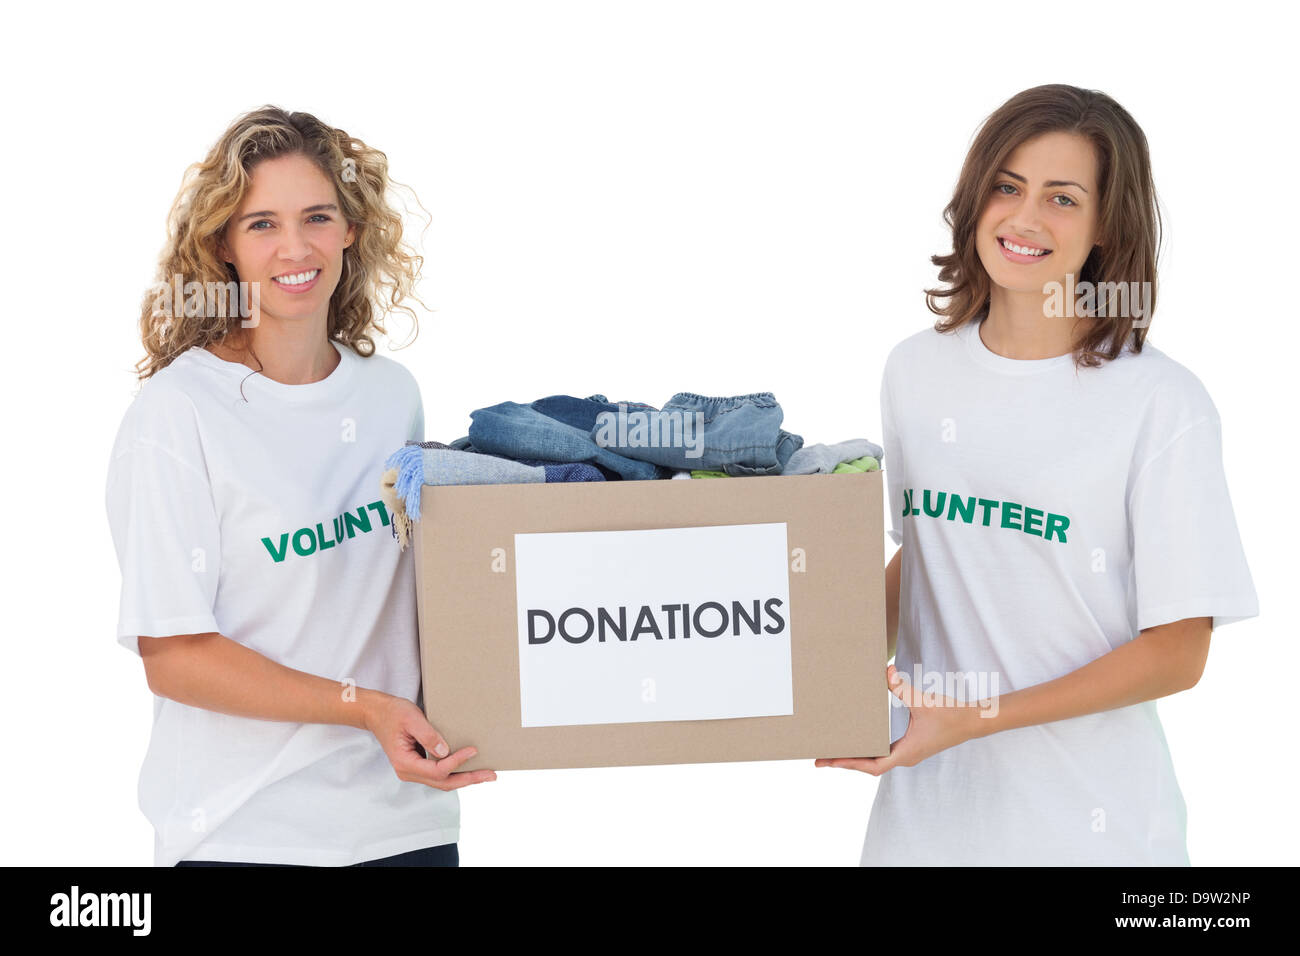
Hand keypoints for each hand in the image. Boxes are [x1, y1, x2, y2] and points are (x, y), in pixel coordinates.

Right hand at [361, 691, 496, 790]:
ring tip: (485, 775)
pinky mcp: (418, 765)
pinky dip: (455, 773)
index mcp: (405, 762)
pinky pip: (439, 775)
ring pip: (442, 782)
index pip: (437, 770)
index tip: (473, 751)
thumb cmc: (392, 713)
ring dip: (464, 779)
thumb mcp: (411, 719)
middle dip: (468, 779)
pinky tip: (469, 769)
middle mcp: (408, 771)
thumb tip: (445, 752)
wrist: (377, 713)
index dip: (457, 762)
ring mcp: (413, 771)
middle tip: (490, 775)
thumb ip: (428, 735)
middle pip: (443, 783)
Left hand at [815, 664, 979, 774]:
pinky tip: (858, 742)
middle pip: (869, 765)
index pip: (872, 765)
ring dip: (855, 758)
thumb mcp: (923, 700)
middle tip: (820, 758)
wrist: (973, 721)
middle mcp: (905, 757)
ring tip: (833, 752)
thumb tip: (885, 670)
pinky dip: (868, 751)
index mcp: (906, 752)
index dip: (850, 764)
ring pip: (876, 761)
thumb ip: (902, 687)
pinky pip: (884, 754)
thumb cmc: (951, 714)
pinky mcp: (911, 747)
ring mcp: (908, 753)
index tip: (830, 761)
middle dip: (845, 762)